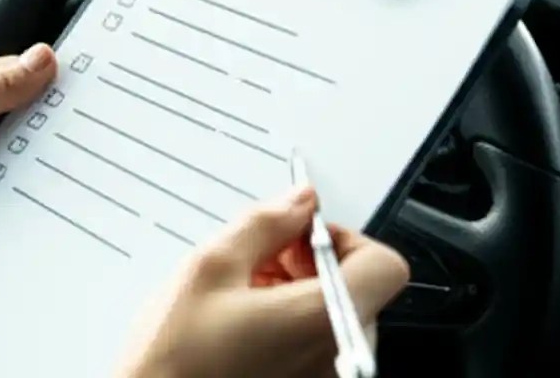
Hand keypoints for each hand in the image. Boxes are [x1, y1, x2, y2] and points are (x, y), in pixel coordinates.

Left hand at [0, 43, 56, 251]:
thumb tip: (40, 58)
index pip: (13, 72)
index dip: (45, 78)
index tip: (79, 88)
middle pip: (18, 111)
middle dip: (42, 118)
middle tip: (76, 127)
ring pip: (15, 147)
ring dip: (29, 153)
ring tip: (57, 158)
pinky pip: (5, 178)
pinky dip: (18, 180)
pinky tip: (33, 186)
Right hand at [119, 186, 408, 377]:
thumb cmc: (176, 359)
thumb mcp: (210, 268)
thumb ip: (264, 224)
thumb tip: (300, 201)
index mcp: (323, 319)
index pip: (383, 264)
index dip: (341, 238)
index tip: (299, 235)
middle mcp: (340, 356)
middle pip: (356, 289)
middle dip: (309, 265)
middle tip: (257, 261)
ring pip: (335, 317)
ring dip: (296, 295)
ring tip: (241, 298)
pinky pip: (319, 347)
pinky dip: (290, 328)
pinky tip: (243, 327)